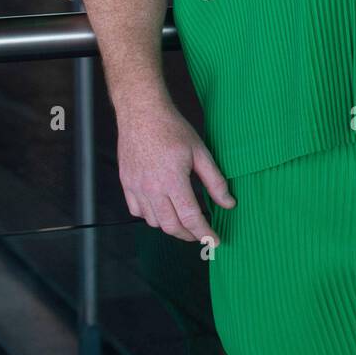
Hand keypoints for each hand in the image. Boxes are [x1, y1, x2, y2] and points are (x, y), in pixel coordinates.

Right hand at [117, 96, 234, 245]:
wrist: (142, 113)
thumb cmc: (172, 129)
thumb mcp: (200, 152)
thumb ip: (215, 181)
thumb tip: (228, 203)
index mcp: (173, 181)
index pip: (191, 218)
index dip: (205, 233)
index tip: (215, 240)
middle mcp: (152, 189)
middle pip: (172, 226)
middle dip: (189, 235)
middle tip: (201, 234)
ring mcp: (136, 188)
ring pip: (154, 222)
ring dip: (171, 227)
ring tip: (184, 222)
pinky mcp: (127, 184)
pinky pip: (137, 211)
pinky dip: (151, 217)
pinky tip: (161, 210)